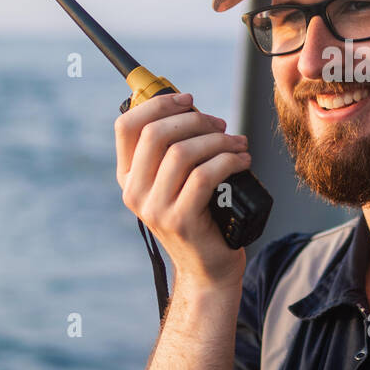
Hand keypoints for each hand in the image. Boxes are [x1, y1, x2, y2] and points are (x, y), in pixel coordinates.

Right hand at [114, 92, 250, 288]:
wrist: (208, 269)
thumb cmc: (200, 217)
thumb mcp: (177, 182)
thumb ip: (173, 149)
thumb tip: (190, 108)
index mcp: (128, 177)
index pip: (126, 127)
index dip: (157, 104)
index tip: (188, 100)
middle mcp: (134, 192)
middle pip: (155, 134)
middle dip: (195, 120)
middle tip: (221, 125)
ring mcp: (155, 209)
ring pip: (182, 153)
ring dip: (217, 140)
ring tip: (238, 144)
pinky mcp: (180, 220)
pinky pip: (204, 176)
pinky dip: (228, 160)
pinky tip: (243, 161)